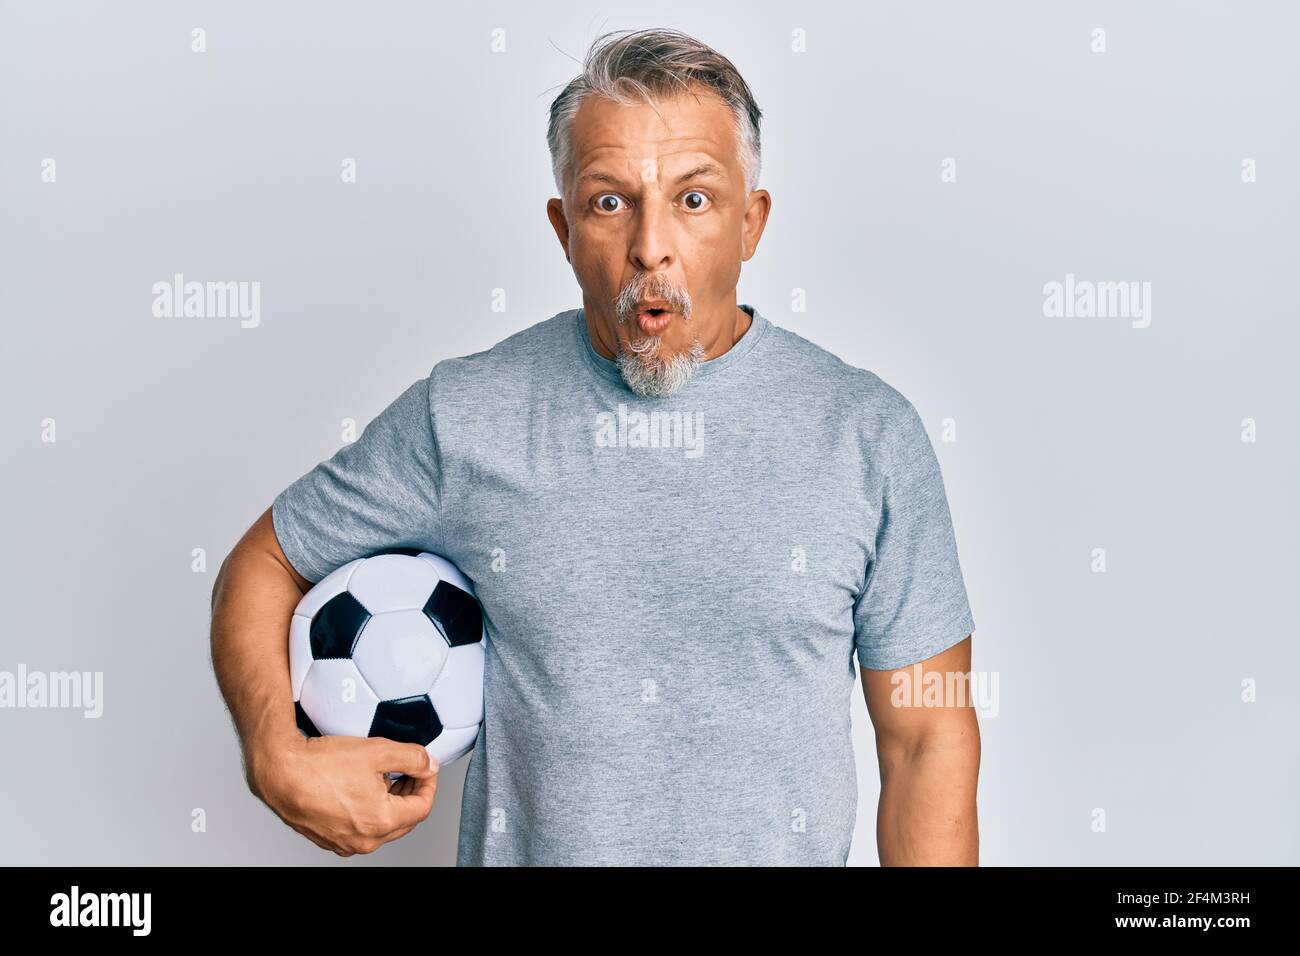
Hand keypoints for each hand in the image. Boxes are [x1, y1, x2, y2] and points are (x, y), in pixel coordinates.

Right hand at [249, 735, 438, 855]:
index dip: (429, 784)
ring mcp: (344, 843)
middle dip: (410, 793)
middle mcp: (363, 840)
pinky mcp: (329, 839)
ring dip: (390, 802)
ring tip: (382, 776)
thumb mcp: (378, 750)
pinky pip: (360, 828)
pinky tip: (360, 787)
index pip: (423, 807)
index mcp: (380, 821)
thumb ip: (412, 757)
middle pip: (405, 820)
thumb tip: (428, 764)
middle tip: (408, 770)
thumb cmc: (319, 764)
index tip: (427, 769)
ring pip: (382, 825)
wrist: (279, 771)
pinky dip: (368, 810)